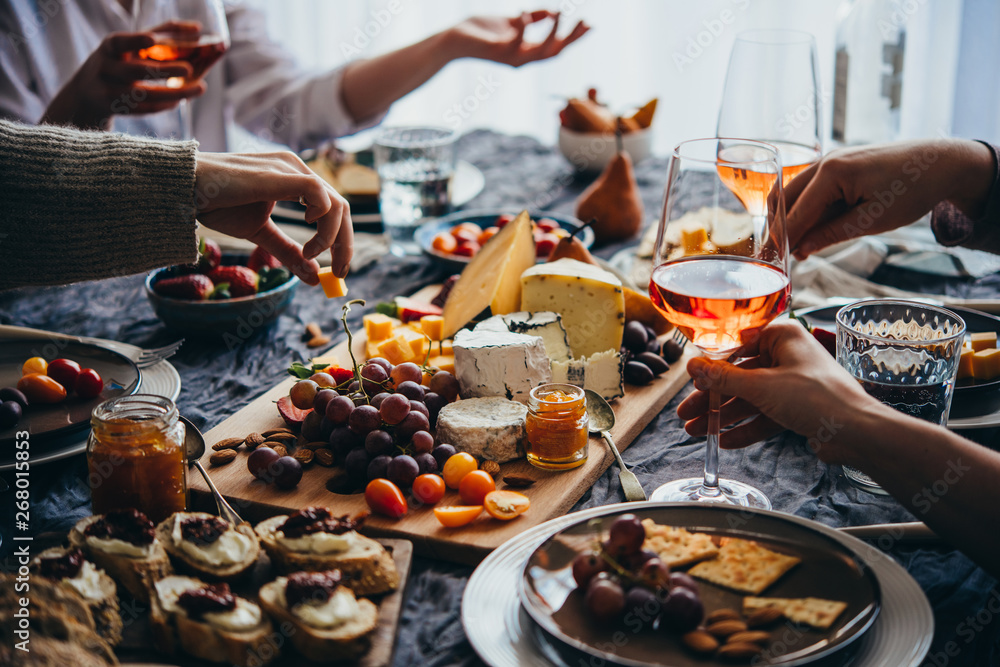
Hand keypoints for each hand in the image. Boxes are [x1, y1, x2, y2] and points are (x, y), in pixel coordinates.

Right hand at [41, 26, 204, 130]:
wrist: (87, 91)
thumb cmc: (120, 60)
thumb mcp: (132, 45)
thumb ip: (162, 34)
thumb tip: (197, 28)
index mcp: (111, 46)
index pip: (121, 42)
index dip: (136, 40)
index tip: (152, 39)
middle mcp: (107, 67)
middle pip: (136, 71)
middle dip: (163, 70)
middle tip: (189, 69)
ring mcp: (109, 90)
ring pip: (142, 95)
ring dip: (172, 93)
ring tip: (199, 88)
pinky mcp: (115, 108)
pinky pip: (142, 109)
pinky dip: (163, 105)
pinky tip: (179, 101)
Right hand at [194, 152, 352, 283]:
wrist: (187, 187)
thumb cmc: (218, 204)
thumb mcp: (260, 233)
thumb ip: (288, 251)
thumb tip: (314, 278)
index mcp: (294, 179)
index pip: (333, 209)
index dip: (341, 240)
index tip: (337, 270)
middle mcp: (297, 169)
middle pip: (342, 207)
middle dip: (345, 245)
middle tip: (341, 273)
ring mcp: (290, 168)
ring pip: (336, 203)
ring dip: (331, 237)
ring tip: (310, 255)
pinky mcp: (281, 173)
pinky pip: (319, 193)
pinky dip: (322, 218)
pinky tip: (305, 228)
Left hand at [445, 11, 588, 66]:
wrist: (454, 39)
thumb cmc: (481, 32)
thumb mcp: (512, 21)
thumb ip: (532, 18)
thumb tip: (551, 11)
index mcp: (527, 51)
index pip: (557, 47)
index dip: (574, 38)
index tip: (590, 24)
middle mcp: (522, 58)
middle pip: (554, 52)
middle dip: (571, 38)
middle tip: (583, 21)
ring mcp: (510, 56)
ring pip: (539, 51)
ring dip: (552, 33)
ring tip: (560, 12)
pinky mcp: (496, 51)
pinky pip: (514, 42)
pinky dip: (522, 29)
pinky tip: (525, 13)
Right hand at [676, 321, 885, 465]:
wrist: (857, 432)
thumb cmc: (818, 397)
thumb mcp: (762, 386)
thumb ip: (724, 378)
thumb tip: (693, 367)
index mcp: (782, 337)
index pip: (737, 346)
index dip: (711, 366)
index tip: (692, 382)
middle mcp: (787, 356)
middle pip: (739, 376)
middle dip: (713, 399)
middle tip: (687, 414)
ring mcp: (793, 383)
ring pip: (750, 398)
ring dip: (724, 416)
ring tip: (698, 432)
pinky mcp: (798, 408)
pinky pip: (764, 415)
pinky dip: (746, 428)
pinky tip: (725, 441)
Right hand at [786, 139, 993, 258]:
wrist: (940, 163)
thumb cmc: (912, 190)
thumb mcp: (872, 220)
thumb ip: (832, 234)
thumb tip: (801, 250)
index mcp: (832, 172)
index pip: (795, 212)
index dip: (783, 239)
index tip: (773, 260)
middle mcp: (825, 161)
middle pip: (784, 198)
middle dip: (778, 227)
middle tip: (777, 255)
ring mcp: (830, 159)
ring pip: (793, 191)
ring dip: (790, 218)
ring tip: (796, 245)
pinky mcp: (838, 164)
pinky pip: (810, 187)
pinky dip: (805, 208)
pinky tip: (812, 228)